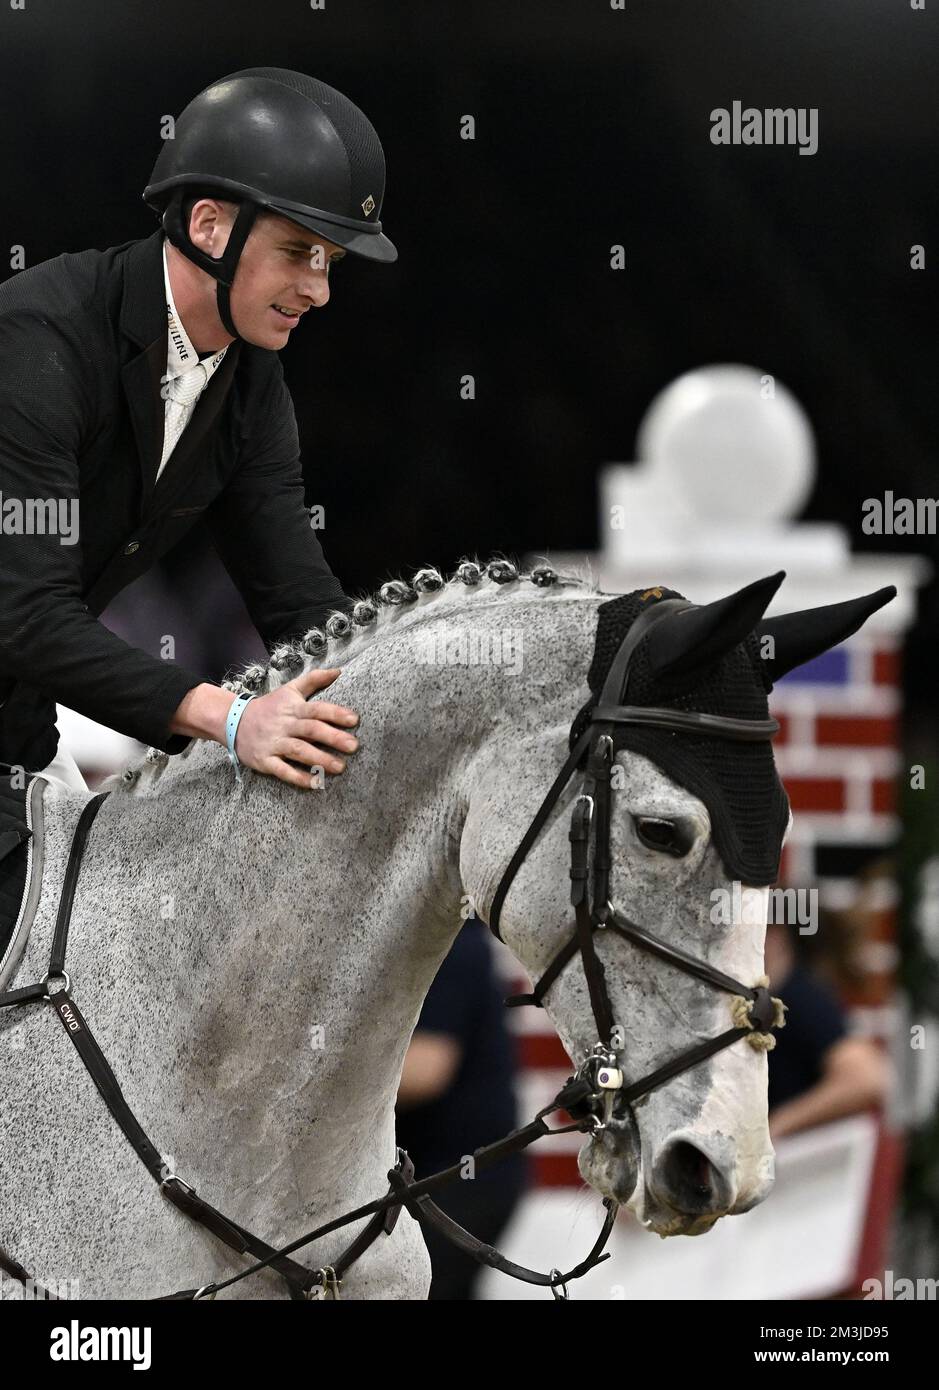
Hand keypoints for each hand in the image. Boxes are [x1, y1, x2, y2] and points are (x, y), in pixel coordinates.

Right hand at [233, 667, 358, 787]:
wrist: (233, 721)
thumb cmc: (269, 707)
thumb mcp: (289, 690)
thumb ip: (314, 680)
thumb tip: (338, 671)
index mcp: (293, 708)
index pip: (317, 709)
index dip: (335, 713)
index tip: (354, 719)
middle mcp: (284, 725)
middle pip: (310, 730)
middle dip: (333, 737)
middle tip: (354, 746)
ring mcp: (273, 743)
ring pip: (298, 751)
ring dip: (319, 759)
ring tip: (340, 767)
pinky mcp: (264, 760)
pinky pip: (282, 770)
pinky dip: (298, 777)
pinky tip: (314, 783)